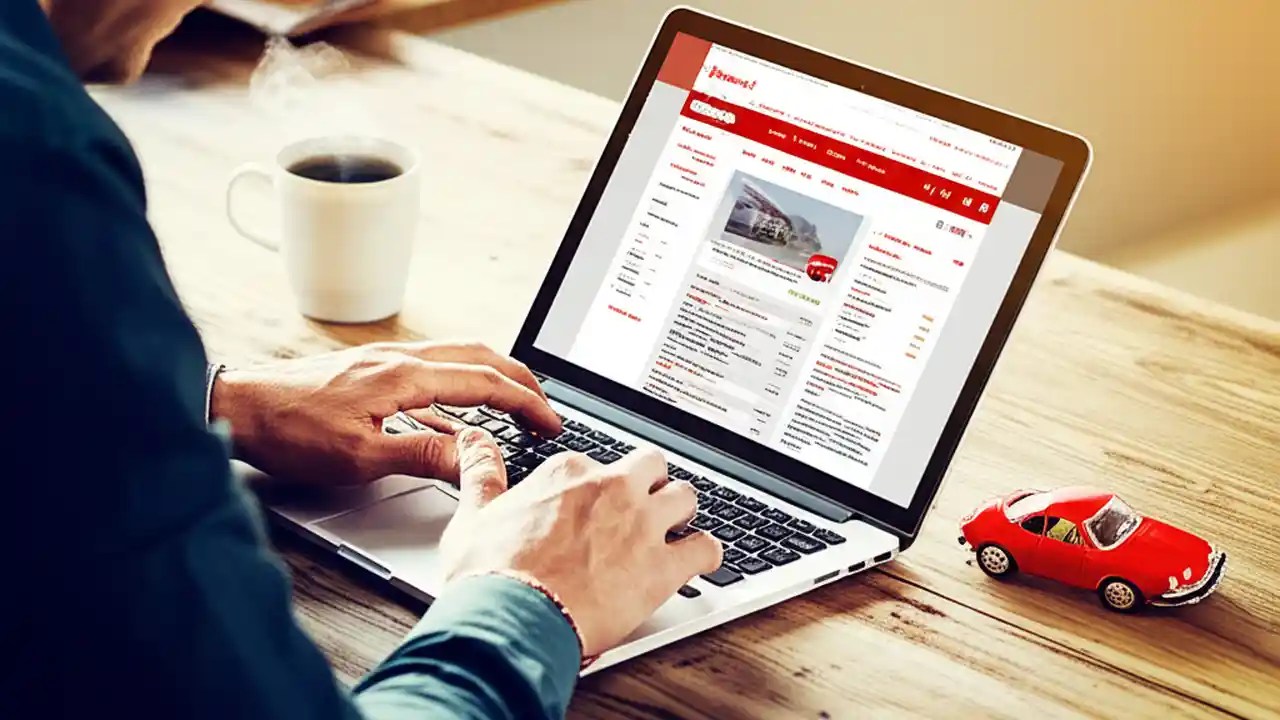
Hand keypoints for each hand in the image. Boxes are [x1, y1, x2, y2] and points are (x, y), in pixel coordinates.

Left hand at [210, 342, 560, 485]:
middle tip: (545, 408)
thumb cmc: (288, 430)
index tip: (549, 422)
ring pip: (458, 356)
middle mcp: (400, 359)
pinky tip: (457, 414)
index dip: (524, 403)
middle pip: (480, 357)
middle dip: (520, 380)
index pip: (484, 383)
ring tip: (514, 402)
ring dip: (493, 376)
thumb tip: (471, 459)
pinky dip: (461, 383)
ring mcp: (385, 361)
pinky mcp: (372, 371)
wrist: (238, 407)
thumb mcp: (359, 457)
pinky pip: (433, 368)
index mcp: (405, 376)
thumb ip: (421, 455)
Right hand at [440, 428, 722, 656]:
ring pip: (685, 497)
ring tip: (672, 530)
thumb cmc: (489, 576)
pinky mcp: (662, 567)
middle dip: (649, 483)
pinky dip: (707, 554)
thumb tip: (474, 442)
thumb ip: (481, 475)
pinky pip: (707, 548)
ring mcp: (641, 525)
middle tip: (638, 508)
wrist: (510, 620)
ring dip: (681, 513)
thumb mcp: (472, 516)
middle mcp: (611, 489)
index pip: (596, 462)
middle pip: (651, 466)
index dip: (596, 487)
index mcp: (568, 473)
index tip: (592, 506)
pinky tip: (699, 561)